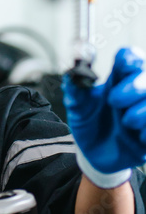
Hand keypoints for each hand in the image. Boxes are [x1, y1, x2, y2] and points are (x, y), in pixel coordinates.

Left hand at [63, 47, 145, 180]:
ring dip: (143, 110)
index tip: (121, 63)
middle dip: (135, 85)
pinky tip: (138, 137)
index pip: (131, 58)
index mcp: (118, 80)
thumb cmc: (87, 124)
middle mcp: (135, 94)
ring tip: (125, 121)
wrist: (92, 156)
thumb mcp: (77, 106)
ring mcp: (144, 113)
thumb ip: (75, 86)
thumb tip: (75, 65)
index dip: (130, 57)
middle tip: (113, 100)